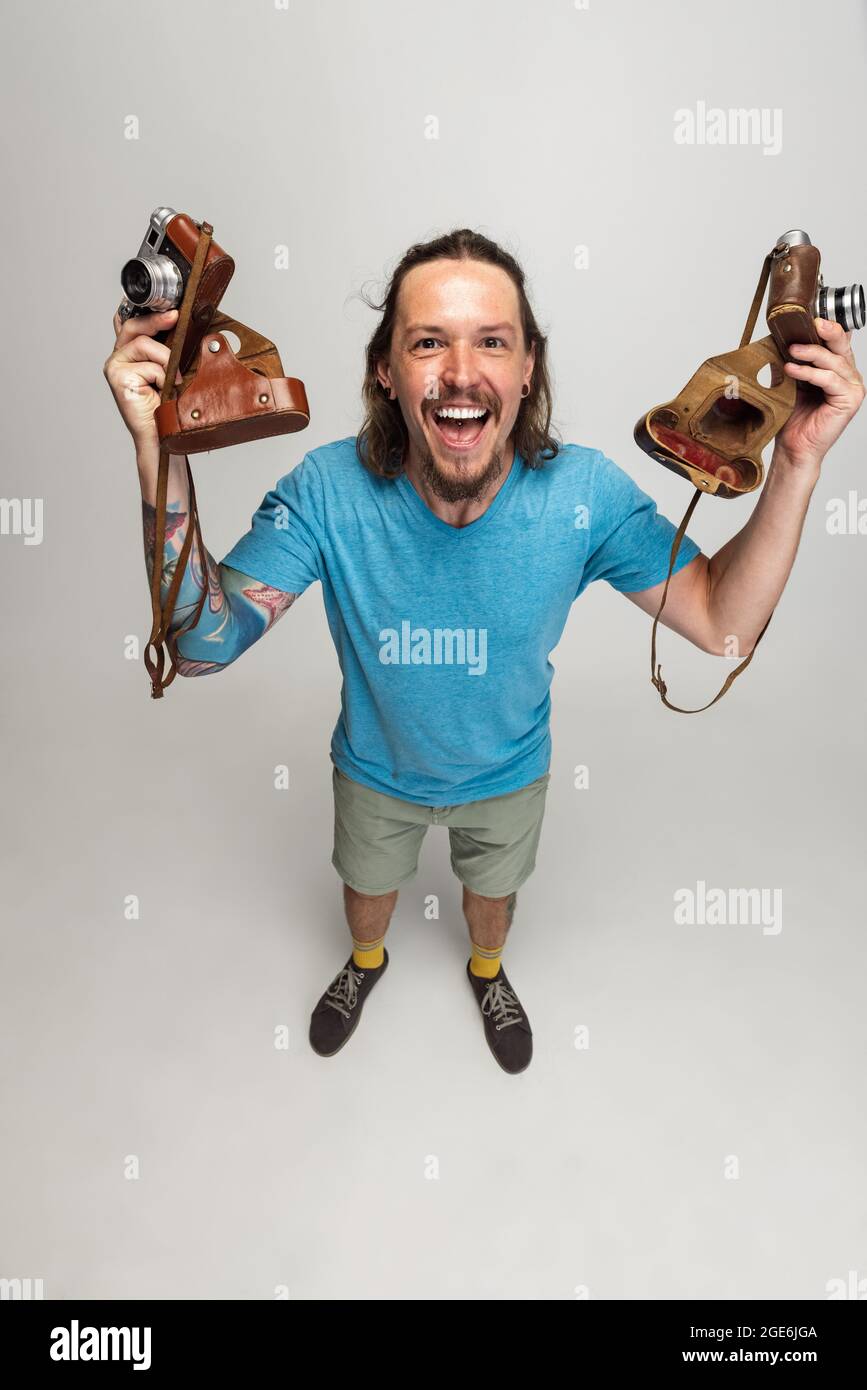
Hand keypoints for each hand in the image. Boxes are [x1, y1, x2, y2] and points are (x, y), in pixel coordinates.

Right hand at [102, 307, 183, 449]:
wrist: (161, 435)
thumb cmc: (167, 405)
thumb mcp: (171, 370)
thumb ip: (168, 349)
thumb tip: (182, 326)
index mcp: (130, 353)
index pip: (131, 322)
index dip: (146, 311)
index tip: (168, 306)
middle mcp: (119, 357)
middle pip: (134, 325)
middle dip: (157, 320)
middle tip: (175, 317)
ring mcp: (115, 366)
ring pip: (144, 343)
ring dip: (165, 359)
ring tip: (173, 379)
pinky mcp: (117, 377)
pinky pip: (148, 365)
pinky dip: (161, 376)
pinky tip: (162, 390)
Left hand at [776, 317, 865, 472]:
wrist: (793, 446)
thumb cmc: (792, 416)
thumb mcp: (788, 380)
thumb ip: (788, 359)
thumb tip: (777, 335)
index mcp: (836, 368)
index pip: (836, 339)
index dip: (826, 325)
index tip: (808, 315)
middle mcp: (848, 375)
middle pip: (842, 344)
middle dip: (826, 329)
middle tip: (809, 322)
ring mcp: (852, 387)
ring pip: (835, 360)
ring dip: (811, 353)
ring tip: (791, 351)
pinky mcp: (850, 400)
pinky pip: (831, 379)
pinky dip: (811, 373)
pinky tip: (793, 369)